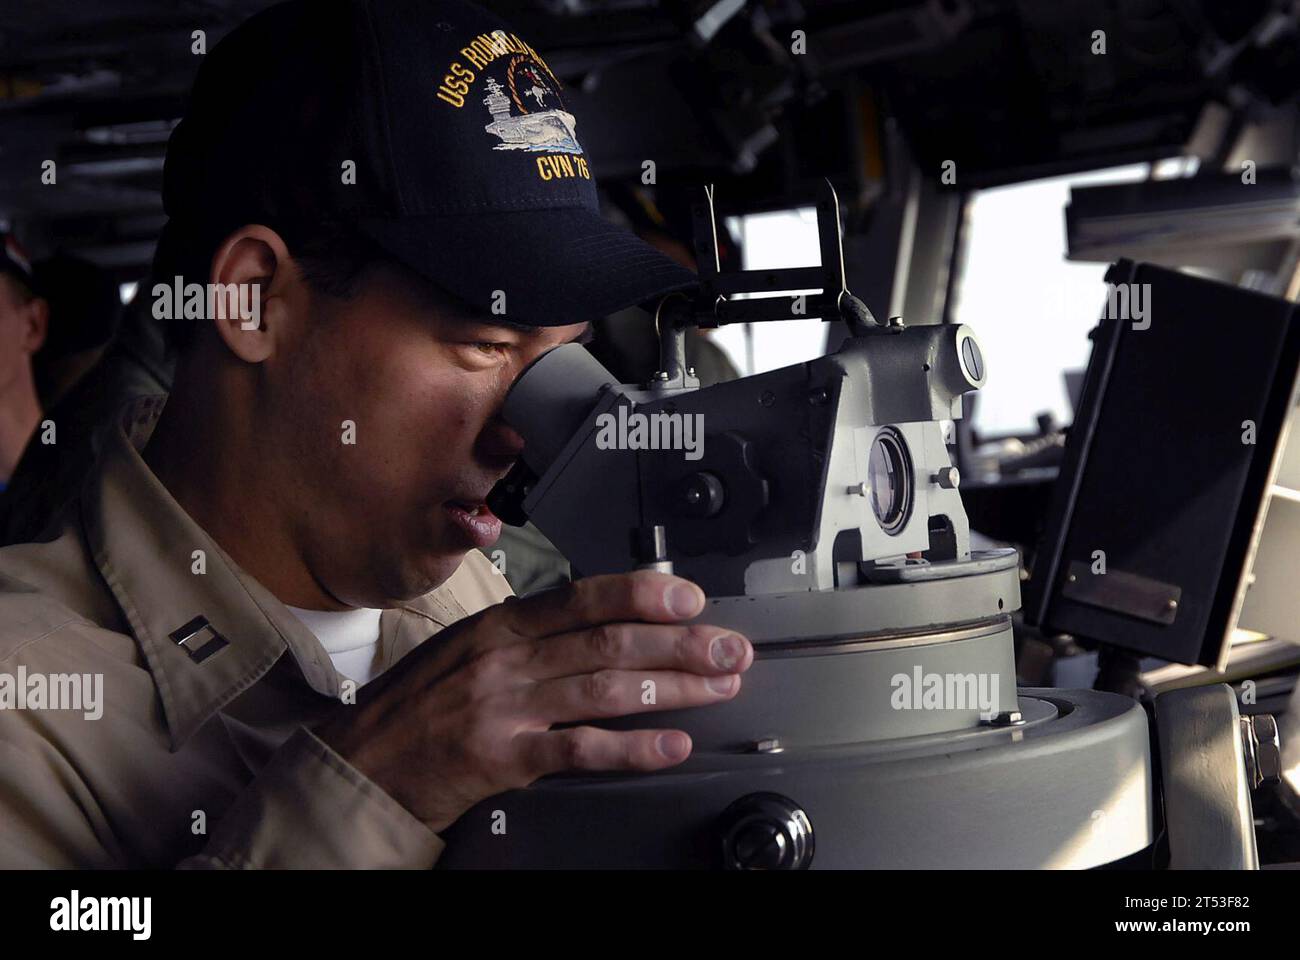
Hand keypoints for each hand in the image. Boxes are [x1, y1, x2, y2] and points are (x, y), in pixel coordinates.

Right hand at [314, 570, 751, 833]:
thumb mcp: (470, 646)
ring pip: (605, 690)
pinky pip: (580, 749)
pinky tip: (672, 744)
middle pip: (609, 642)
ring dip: (673, 688)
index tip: (691, 597)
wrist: (362, 759)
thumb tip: (605, 619)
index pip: (584, 597)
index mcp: (502, 624)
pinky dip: (632, 747)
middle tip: (730, 647)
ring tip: (719, 687)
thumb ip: (534, 633)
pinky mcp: (503, 757)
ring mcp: (506, 707)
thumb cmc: (418, 702)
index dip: (644, 594)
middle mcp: (507, 658)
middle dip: (681, 643)